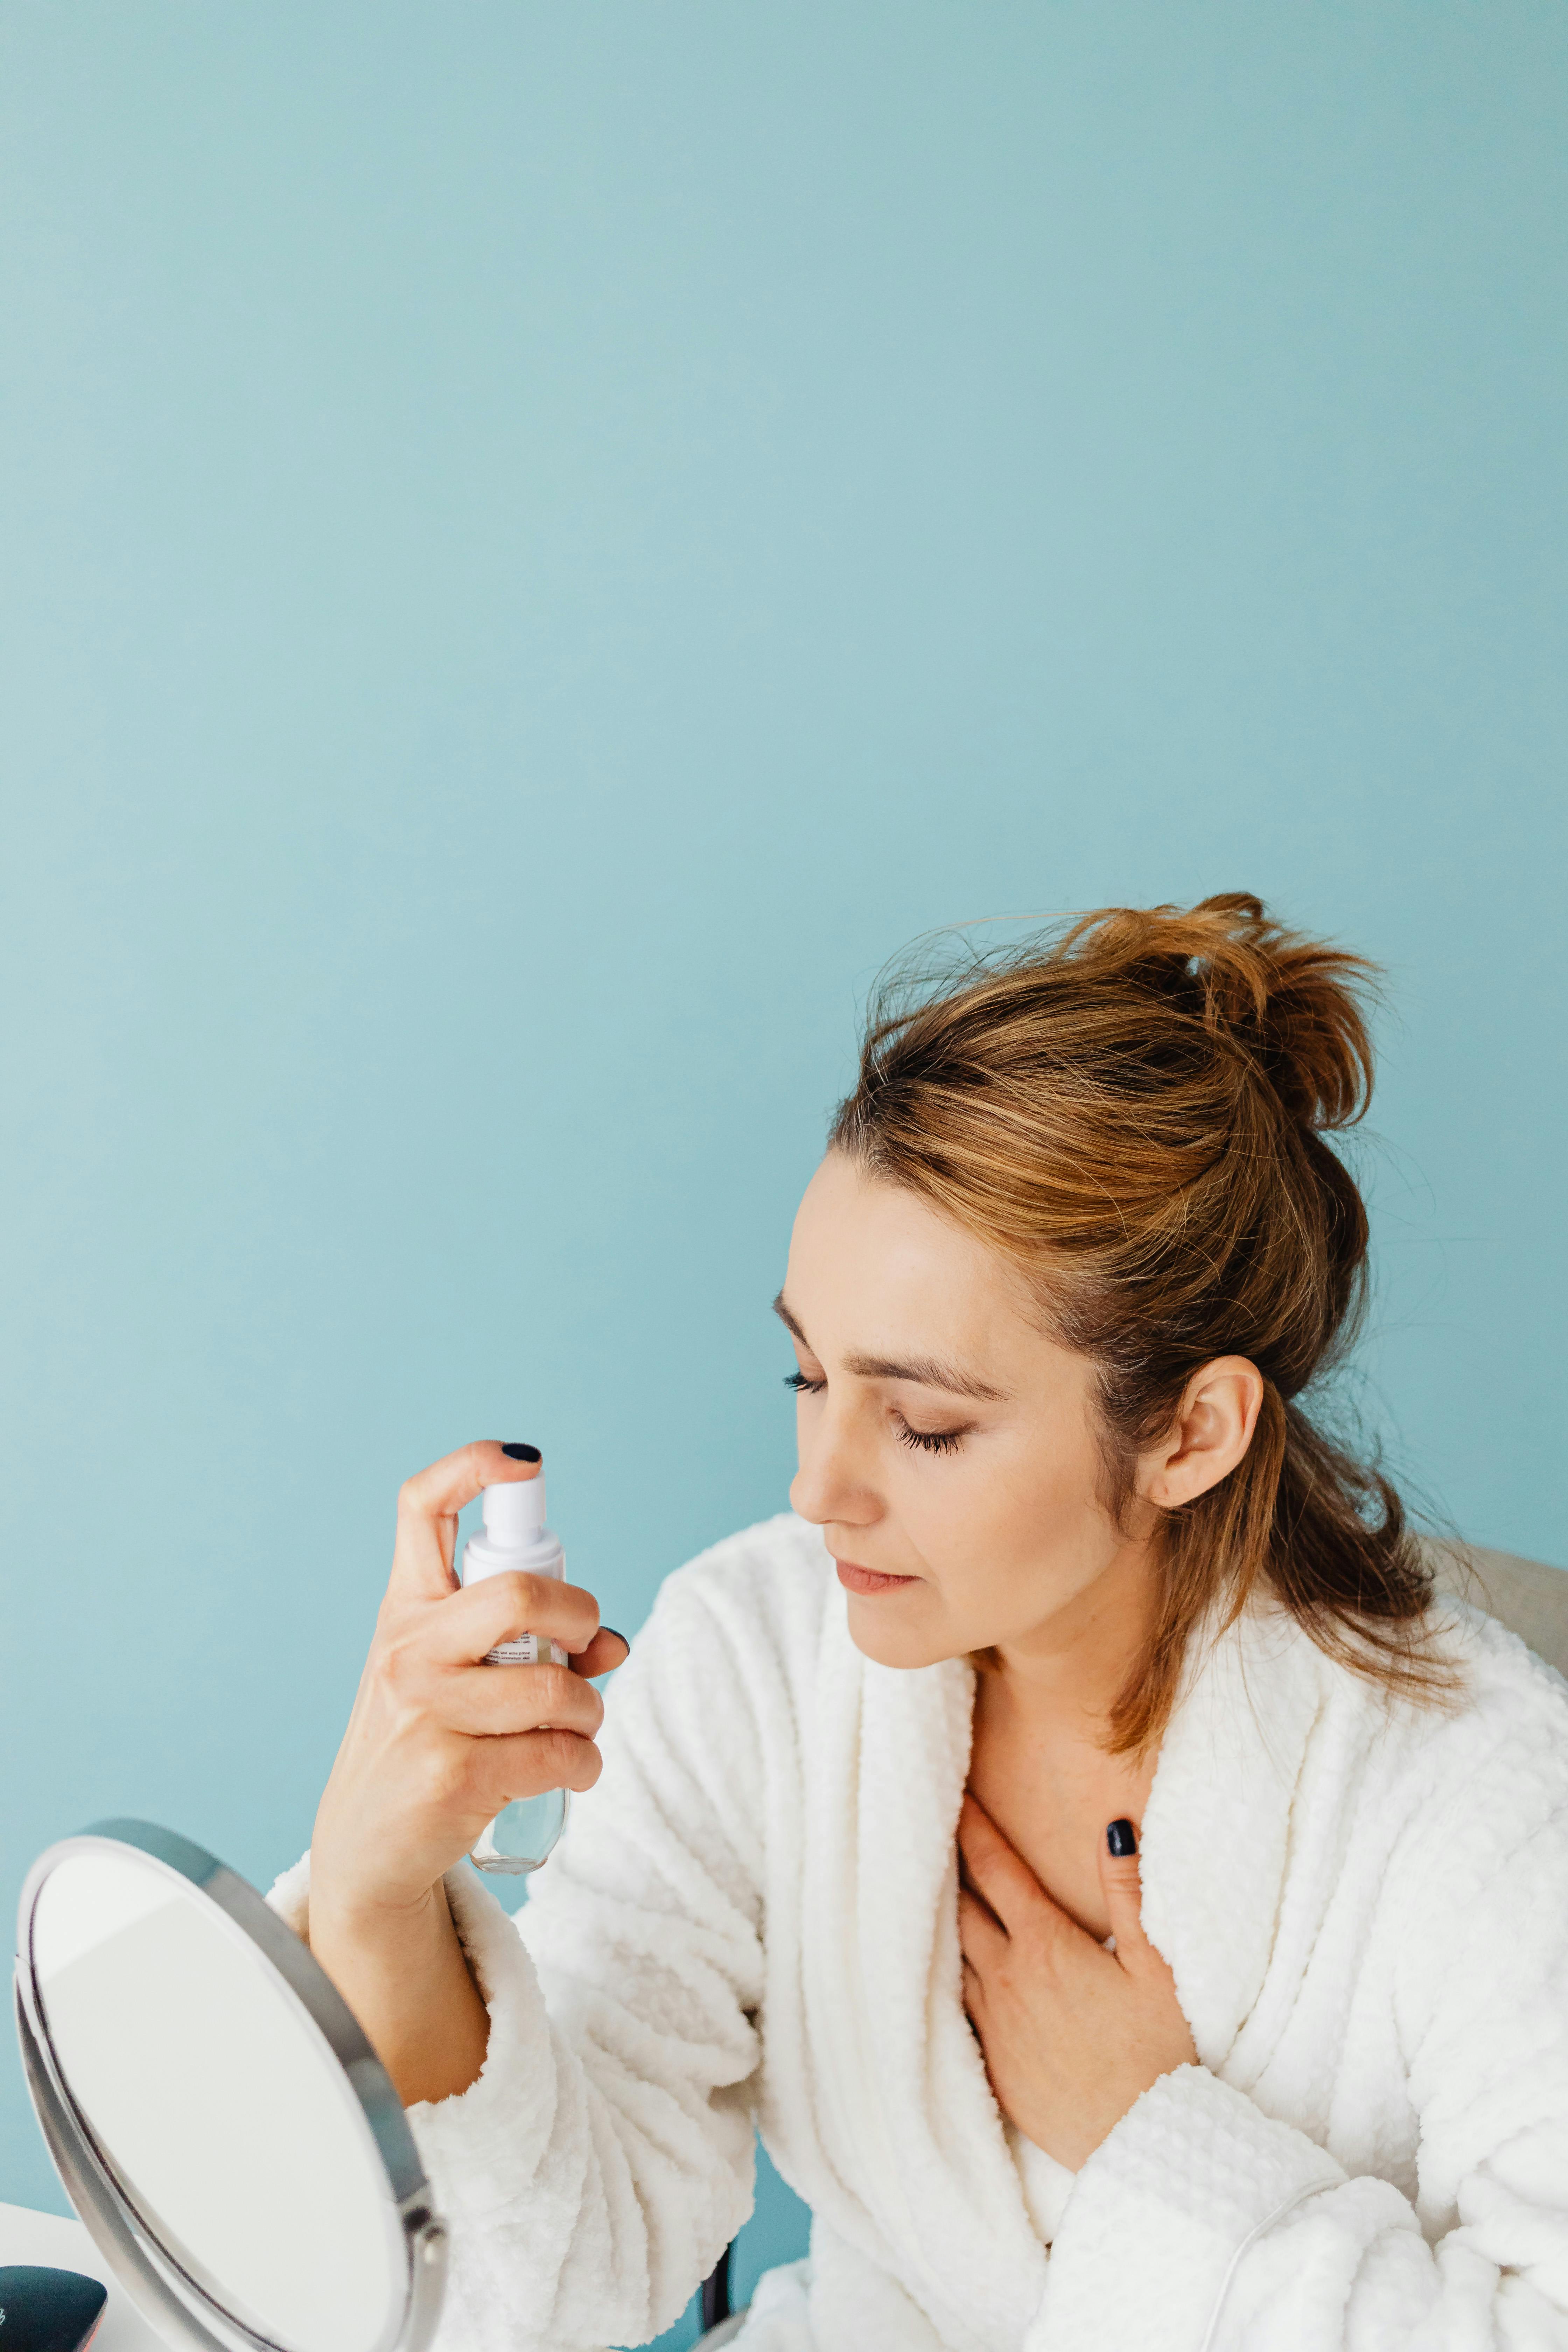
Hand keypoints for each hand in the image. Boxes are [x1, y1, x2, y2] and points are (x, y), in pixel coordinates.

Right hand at [311, 1440, 629, 1924]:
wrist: (368, 1846)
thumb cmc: (425, 1742)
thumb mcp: (458, 1678)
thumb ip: (530, 1646)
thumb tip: (612, 1643)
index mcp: (407, 1608)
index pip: (422, 1507)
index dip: (473, 1467)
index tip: (523, 1464)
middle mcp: (408, 1648)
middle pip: (517, 1592)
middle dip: (577, 1618)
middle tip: (584, 1650)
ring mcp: (425, 1710)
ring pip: (552, 1686)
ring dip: (589, 1711)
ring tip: (578, 1729)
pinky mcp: (450, 1773)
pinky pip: (556, 1753)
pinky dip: (584, 1764)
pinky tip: (571, 1771)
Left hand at [957, 1793, 1197, 2171]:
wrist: (1144, 2145)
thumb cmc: (1158, 2054)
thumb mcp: (1157, 1967)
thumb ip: (1130, 1894)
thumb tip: (1116, 1829)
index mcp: (1045, 1946)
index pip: (996, 1870)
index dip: (973, 1828)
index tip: (954, 1795)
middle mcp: (1006, 1980)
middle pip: (959, 1910)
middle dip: (944, 1869)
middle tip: (926, 1833)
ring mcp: (992, 2026)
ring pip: (949, 1960)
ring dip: (939, 1926)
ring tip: (922, 1896)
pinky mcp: (991, 2067)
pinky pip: (955, 2012)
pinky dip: (945, 1984)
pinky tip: (939, 1977)